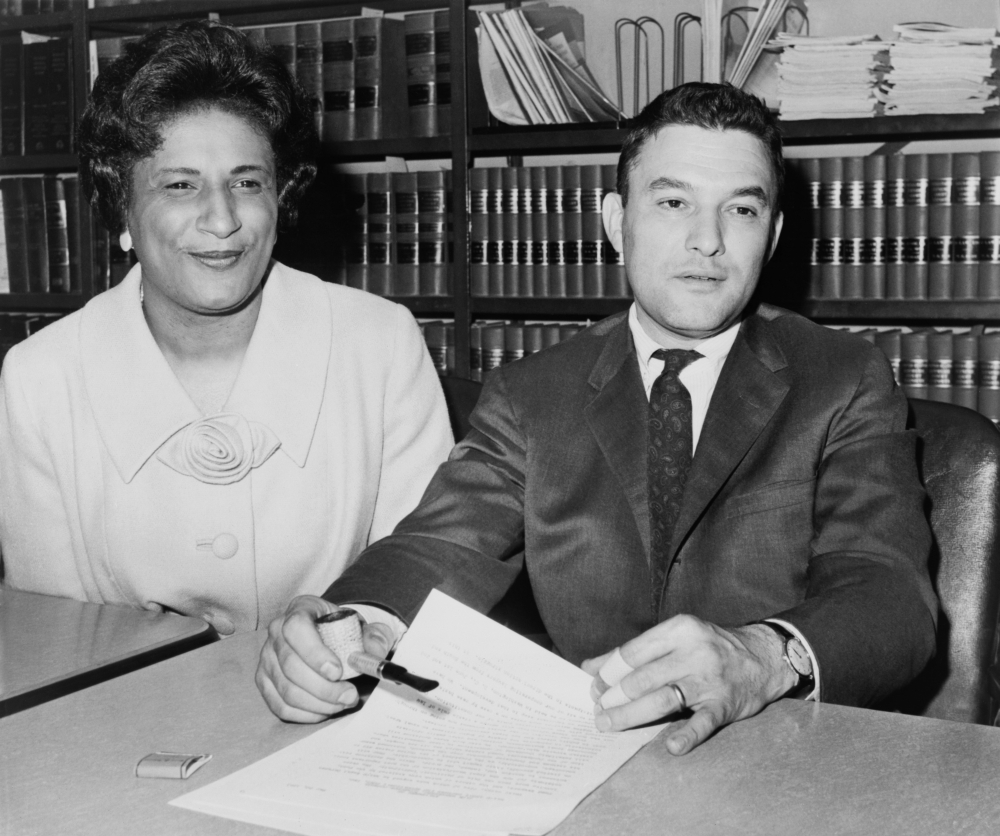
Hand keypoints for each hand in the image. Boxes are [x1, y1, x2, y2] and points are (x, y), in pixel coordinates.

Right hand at [256, 595, 393, 722]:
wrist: (329, 635)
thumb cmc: (343, 630)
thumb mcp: (363, 627)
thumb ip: (374, 637)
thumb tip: (374, 654)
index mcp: (300, 609)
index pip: (296, 628)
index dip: (315, 653)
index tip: (338, 672)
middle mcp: (276, 631)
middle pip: (291, 665)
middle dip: (324, 688)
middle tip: (350, 695)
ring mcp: (267, 658)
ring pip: (286, 689)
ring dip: (318, 703)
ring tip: (343, 703)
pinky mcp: (264, 681)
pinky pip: (280, 705)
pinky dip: (306, 714)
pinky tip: (326, 710)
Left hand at [581, 615, 795, 755]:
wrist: (763, 656)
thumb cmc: (708, 647)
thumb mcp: (676, 637)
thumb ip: (636, 652)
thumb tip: (591, 667)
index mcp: (679, 630)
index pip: (632, 653)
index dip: (608, 672)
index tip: (593, 687)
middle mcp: (693, 651)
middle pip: (642, 678)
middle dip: (614, 697)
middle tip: (598, 710)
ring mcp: (710, 679)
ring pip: (662, 699)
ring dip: (630, 715)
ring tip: (609, 724)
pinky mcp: (725, 704)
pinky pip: (703, 722)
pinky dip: (687, 735)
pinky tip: (671, 746)